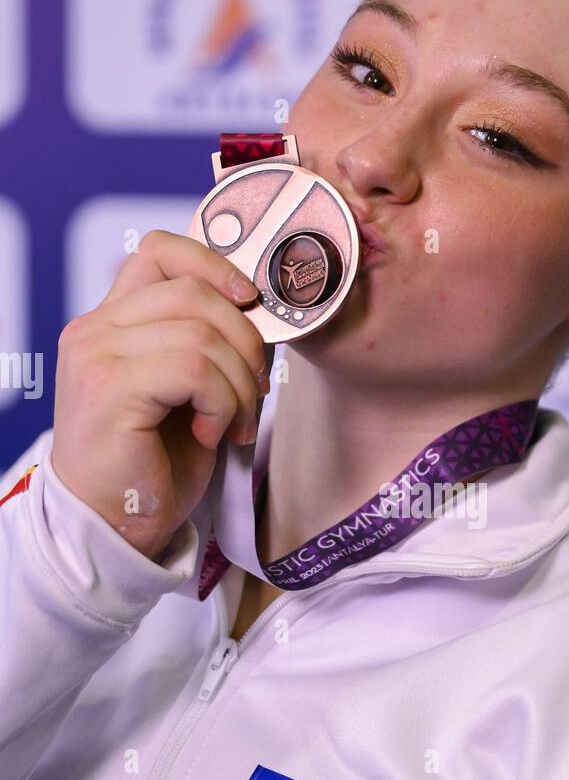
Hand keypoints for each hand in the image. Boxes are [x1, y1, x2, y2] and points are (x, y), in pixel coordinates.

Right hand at [52, 229, 273, 560]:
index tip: (251, 302)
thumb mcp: (188, 392)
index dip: (214, 265)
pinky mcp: (109, 389)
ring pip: (201, 333)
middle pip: (193, 290)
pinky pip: (194, 369)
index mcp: (111, 322)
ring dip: (239, 383)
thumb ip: (208, 344)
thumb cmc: (153, 465)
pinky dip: (221, 403)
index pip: (160, 252)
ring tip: (234, 424)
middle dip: (246, 341)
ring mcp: (97, 356)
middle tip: (256, 392)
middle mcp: (95, 330)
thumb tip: (262, 313)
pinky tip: (211, 435)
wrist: (113, 527)